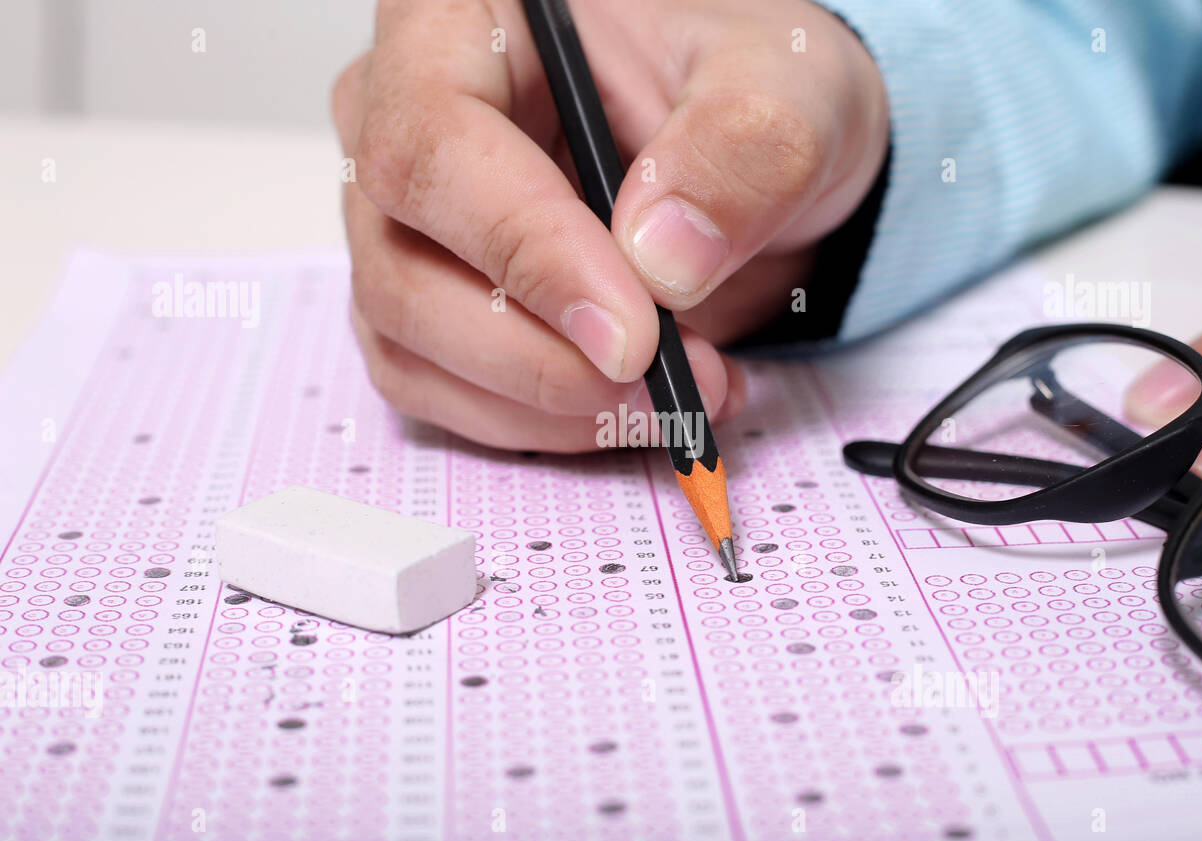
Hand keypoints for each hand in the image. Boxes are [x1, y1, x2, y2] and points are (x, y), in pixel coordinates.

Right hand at [331, 0, 888, 450]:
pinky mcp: (430, 306)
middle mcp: (407, 121)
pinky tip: (625, 409)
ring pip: (410, 344)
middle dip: (539, 356)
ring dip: (544, 403)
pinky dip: (537, 425)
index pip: (435, 143)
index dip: (525, 250)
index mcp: (462, 24)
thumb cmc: (744, 93)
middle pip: (403, 265)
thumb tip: (661, 261)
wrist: (752, 162)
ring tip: (669, 397)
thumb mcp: (783, 90)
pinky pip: (439, 391)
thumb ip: (741, 151)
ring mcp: (408, 224)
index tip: (630, 331)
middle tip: (660, 383)